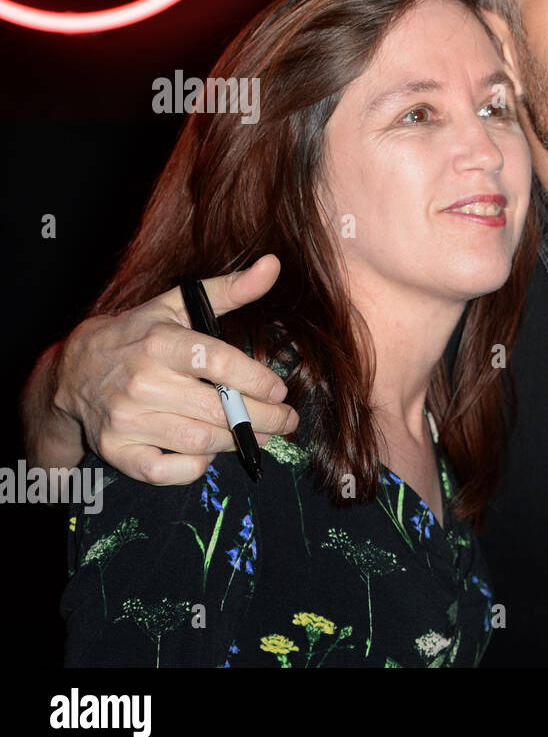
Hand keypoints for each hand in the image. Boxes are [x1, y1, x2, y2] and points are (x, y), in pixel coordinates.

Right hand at [52, 254, 298, 484]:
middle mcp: (141, 382)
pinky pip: (166, 471)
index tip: (280, 389)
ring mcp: (125, 420)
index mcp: (159, 342)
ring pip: (198, 441)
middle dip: (263, 418)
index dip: (256, 379)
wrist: (72, 372)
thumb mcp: (176, 306)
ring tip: (260, 433)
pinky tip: (209, 452)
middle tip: (286, 419)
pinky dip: (195, 467)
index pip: (217, 361)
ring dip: (237, 440)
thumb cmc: (138, 335)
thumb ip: (228, 289)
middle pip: (216, 408)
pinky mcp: (117, 451)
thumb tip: (273, 265)